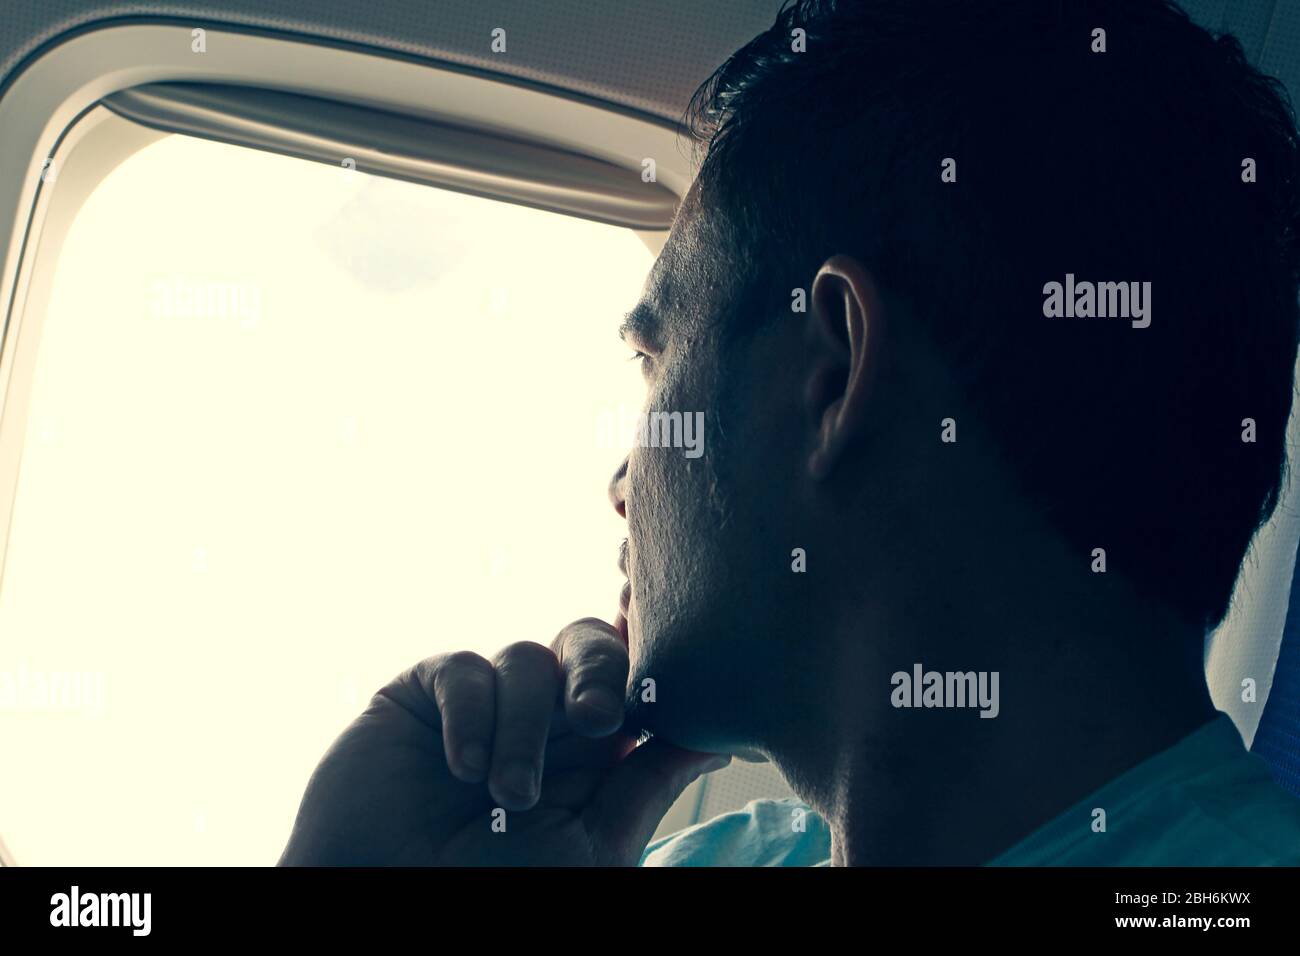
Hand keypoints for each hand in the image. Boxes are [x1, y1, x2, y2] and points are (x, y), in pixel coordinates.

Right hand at [279, 617, 729, 864]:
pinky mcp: (426, 694)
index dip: (648, 662)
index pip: (630, 681)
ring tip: (506, 793)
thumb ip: (650, 783)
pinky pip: (463, 667)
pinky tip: (461, 767)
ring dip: (524, 726)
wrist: (388, 903)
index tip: (663, 673)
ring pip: (528, 658)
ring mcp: (485, 703)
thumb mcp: (596, 845)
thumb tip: (720, 740)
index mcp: (592, 752)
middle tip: (597, 721)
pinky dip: (470, 712)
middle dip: (599, 672)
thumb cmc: (501, 894)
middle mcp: (543, 719)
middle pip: (590, 646)